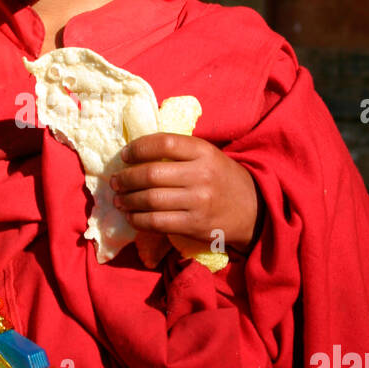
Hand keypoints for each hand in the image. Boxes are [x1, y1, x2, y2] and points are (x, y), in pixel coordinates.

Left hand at [109, 133, 261, 252]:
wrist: (253, 209)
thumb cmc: (222, 179)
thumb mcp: (208, 156)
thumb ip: (180, 151)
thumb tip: (137, 152)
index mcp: (203, 151)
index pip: (163, 142)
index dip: (138, 148)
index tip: (125, 155)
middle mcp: (201, 175)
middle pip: (151, 174)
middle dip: (126, 178)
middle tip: (115, 182)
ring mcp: (198, 201)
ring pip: (150, 200)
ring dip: (128, 201)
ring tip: (119, 200)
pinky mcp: (195, 225)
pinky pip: (157, 222)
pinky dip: (138, 220)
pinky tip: (132, 216)